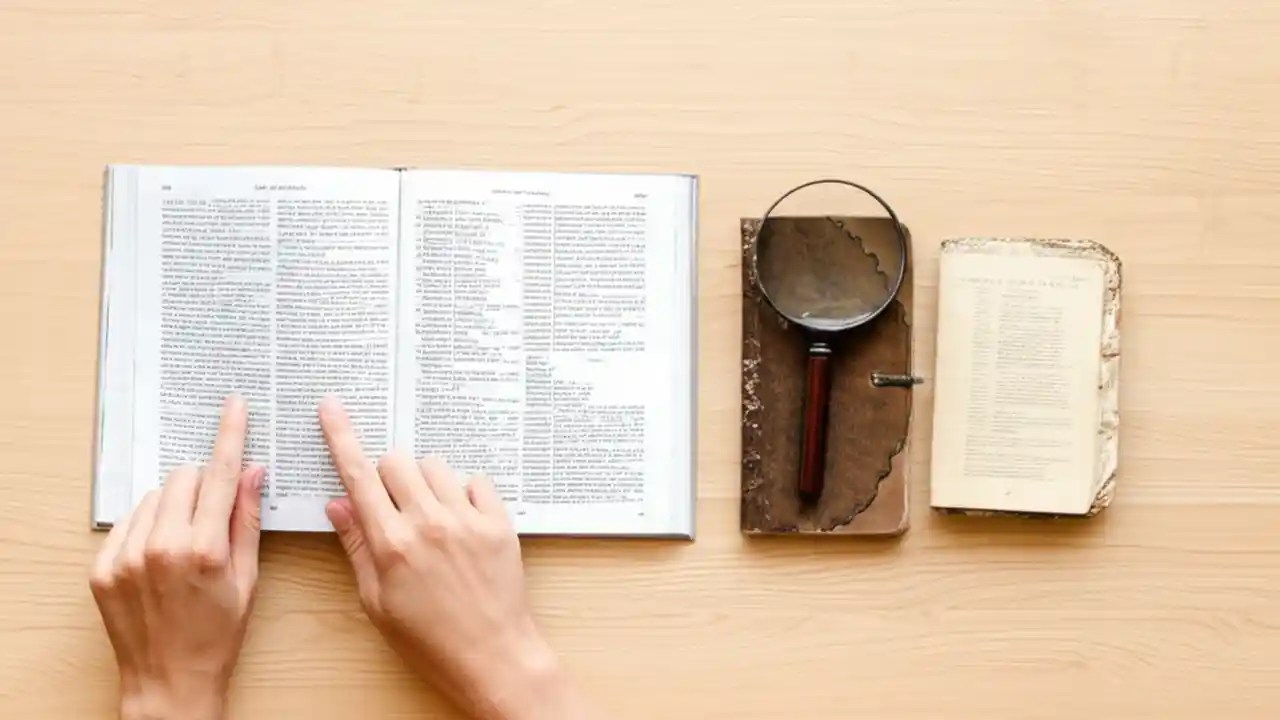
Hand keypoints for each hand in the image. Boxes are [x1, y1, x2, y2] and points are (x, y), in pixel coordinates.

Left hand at [89, 395, 262, 719]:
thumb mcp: (247, 578)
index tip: (234, 405)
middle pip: (185, 478)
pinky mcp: (103, 567)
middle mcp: (162, 547)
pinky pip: (128, 522)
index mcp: (205, 550)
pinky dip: (147, 528)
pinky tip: (159, 558)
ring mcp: (127, 557)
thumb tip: (253, 471)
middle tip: (213, 518)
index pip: (222, 475)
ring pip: (155, 496)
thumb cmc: (218, 634)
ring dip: (173, 506)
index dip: (231, 435)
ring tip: (184, 544)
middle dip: (204, 486)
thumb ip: (247, 520)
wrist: (170, 680)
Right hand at [318, 396, 592, 719]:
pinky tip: (463, 522)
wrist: (491, 655)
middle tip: (395, 503)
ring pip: (436, 465)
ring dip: (427, 482)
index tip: (332, 407)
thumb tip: (339, 503)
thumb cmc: (429, 638)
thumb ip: (357, 546)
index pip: (358, 476)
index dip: (341, 436)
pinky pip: (476, 480)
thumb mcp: (377, 600)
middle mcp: (428, 524)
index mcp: (391, 544)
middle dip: (389, 473)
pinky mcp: (499, 522)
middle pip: (397, 460)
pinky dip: (466, 493)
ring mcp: (467, 520)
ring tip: (434, 518)